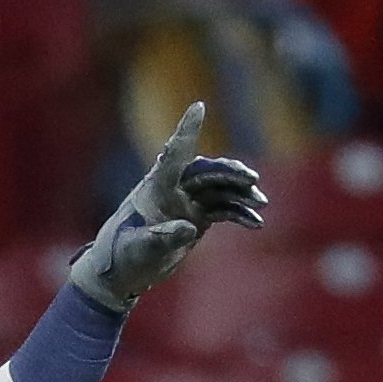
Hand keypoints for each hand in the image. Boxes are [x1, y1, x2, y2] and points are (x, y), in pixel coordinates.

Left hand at [69, 103, 266, 312]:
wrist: (122, 274)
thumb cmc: (121, 257)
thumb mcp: (138, 249)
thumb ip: (160, 238)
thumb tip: (188, 228)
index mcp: (154, 188)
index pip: (174, 153)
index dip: (187, 129)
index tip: (198, 106)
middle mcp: (173, 190)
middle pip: (206, 172)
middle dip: (230, 173)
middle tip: (252, 179)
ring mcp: (186, 203)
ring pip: (219, 189)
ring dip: (241, 193)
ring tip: (261, 203)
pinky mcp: (196, 219)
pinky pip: (223, 209)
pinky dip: (239, 214)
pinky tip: (255, 223)